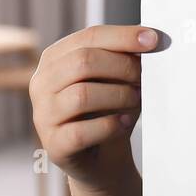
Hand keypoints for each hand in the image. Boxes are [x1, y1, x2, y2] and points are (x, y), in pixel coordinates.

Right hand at [29, 24, 163, 195]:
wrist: (103, 158)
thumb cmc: (111, 110)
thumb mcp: (117, 78)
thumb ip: (125, 57)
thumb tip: (148, 40)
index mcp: (55, 58)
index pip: (89, 36)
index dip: (123, 36)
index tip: (154, 40)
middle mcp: (41, 83)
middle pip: (83, 62)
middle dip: (123, 67)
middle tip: (145, 78)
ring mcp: (43, 115)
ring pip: (82, 95)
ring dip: (119, 96)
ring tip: (136, 100)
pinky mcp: (54, 145)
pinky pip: (82, 131)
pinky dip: (110, 126)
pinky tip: (124, 123)